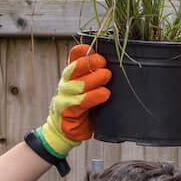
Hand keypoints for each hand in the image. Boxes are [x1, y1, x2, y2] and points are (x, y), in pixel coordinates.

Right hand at [36, 44, 110, 159]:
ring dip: (92, 79)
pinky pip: (79, 103)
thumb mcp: (88, 91)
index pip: (72, 60)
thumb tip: (116, 65)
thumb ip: (95, 79)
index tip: (89, 48)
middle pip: (73, 70)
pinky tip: (104, 93)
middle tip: (103, 62)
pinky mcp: (67, 112)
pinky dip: (93, 97)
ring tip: (107, 75)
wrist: (66, 132)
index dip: (79, 53)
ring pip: (76, 85)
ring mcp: (64, 98)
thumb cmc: (82, 109)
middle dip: (88, 64)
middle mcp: (65, 85)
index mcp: (70, 77)